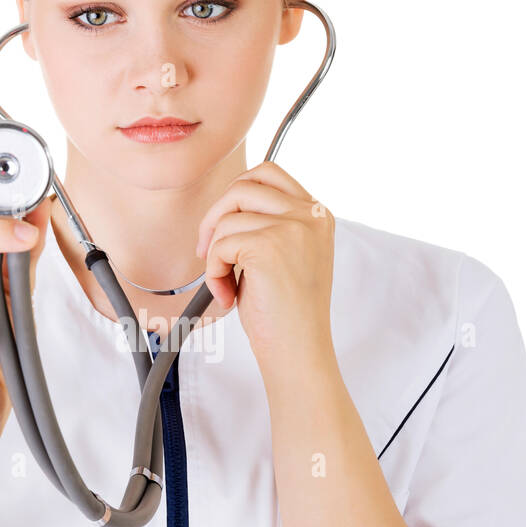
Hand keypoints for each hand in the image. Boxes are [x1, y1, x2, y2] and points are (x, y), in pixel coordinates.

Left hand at [195, 162, 335, 373]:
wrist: (299, 352)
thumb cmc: (288, 315)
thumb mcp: (287, 256)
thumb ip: (270, 224)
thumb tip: (226, 207)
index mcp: (317, 214)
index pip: (268, 173)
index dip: (235, 196)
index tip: (223, 228)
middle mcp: (310, 215)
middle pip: (243, 186)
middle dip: (215, 217)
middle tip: (208, 251)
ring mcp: (293, 228)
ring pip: (227, 218)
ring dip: (214, 253)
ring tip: (225, 285)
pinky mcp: (270, 246)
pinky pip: (220, 244)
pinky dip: (214, 271)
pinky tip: (228, 296)